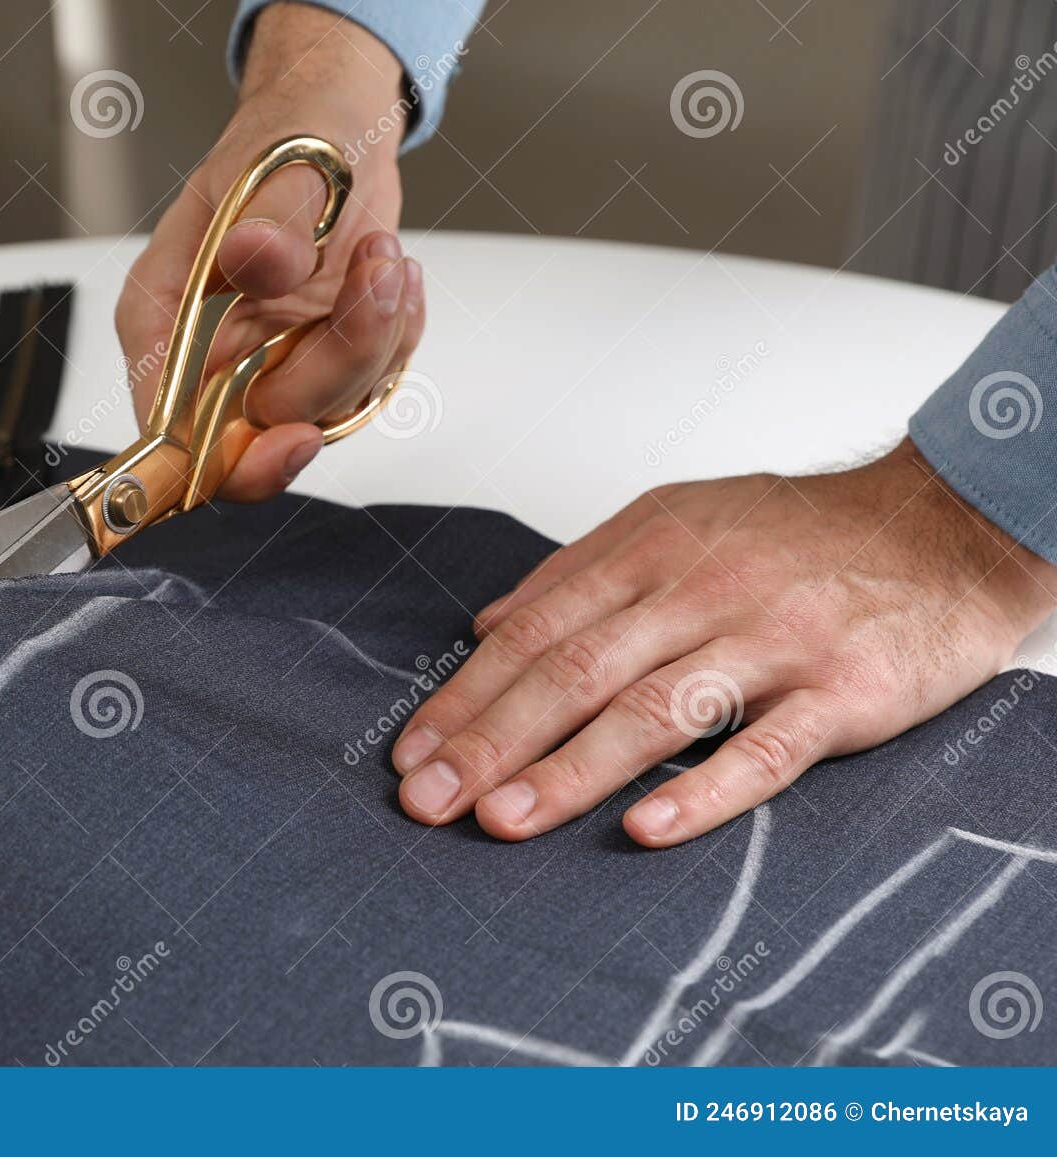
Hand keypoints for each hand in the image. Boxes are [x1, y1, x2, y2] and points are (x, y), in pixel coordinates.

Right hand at [114, 2, 423, 500]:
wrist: (337, 123)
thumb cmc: (288, 132)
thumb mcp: (280, 160)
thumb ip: (269, 219)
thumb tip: (252, 258)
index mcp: (163, 315)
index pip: (169, 429)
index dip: (226, 458)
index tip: (294, 436)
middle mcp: (208, 353)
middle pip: (260, 432)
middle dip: (333, 366)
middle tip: (371, 281)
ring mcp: (266, 364)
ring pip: (325, 414)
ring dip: (374, 340)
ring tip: (381, 255)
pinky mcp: (319, 363)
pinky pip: (368, 386)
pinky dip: (394, 336)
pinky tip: (389, 275)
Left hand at [391, 440, 1056, 845]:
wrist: (943, 522)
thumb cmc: (798, 533)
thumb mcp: (676, 519)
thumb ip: (578, 573)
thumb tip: (485, 624)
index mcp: (651, 549)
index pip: (536, 630)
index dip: (466, 694)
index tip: (413, 751)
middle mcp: (702, 591)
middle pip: (576, 671)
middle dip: (490, 741)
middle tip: (427, 801)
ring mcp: (773, 640)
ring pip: (656, 711)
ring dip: (570, 771)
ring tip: (502, 821)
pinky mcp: (844, 690)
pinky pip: (767, 749)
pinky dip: (705, 791)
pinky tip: (644, 829)